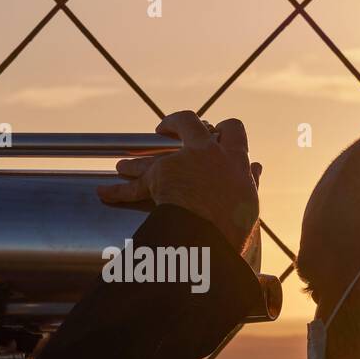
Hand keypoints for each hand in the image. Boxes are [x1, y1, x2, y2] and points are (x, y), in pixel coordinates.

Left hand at [96, 111, 262, 255]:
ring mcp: (180, 163)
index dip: (222, 128)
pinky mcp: (158, 179)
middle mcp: (207, 153)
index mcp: (234, 159)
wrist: (212, 237)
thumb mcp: (250, 202)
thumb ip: (251, 180)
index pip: (233, 129)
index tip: (213, 131)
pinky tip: (104, 191)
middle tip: (163, 130)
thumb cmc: (235, 225)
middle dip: (175, 123)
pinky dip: (117, 190)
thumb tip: (255, 166)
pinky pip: (133, 186)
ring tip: (123, 165)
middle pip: (189, 121)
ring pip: (153, 154)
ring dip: (137, 161)